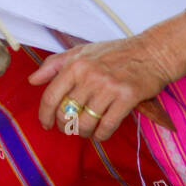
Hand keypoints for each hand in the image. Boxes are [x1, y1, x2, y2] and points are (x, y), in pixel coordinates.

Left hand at [30, 33, 183, 140]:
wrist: (152, 52)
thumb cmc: (116, 53)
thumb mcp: (82, 51)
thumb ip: (54, 64)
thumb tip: (32, 80)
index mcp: (76, 64)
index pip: (51, 96)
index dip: (45, 115)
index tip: (46, 124)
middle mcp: (90, 75)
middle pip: (67, 114)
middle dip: (65, 126)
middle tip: (70, 127)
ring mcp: (109, 87)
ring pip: (86, 123)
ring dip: (84, 132)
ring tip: (87, 129)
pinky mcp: (126, 98)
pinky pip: (107, 126)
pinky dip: (101, 134)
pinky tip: (101, 132)